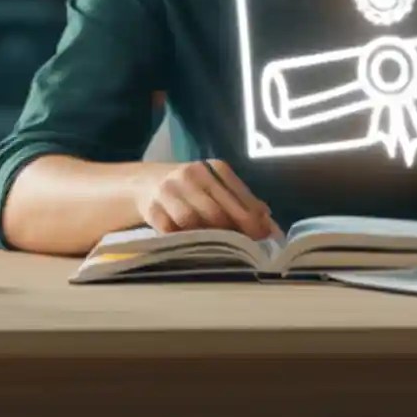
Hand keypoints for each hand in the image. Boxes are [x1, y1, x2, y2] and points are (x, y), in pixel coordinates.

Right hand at [136, 160, 278, 239]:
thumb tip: (269, 222)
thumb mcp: (217, 186)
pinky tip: (194, 246)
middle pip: (216, 210)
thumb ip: (243, 202)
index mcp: (213, 168)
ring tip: (221, 248)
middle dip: (234, 231)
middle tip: (248, 248)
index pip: (237, 193)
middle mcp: (191, 175)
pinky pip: (169, 230)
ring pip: (191, 220)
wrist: (146, 183)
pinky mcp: (151, 209)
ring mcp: (169, 191)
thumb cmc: (192, 189)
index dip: (252, 217)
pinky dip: (182, 240)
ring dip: (207, 236)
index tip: (265, 234)